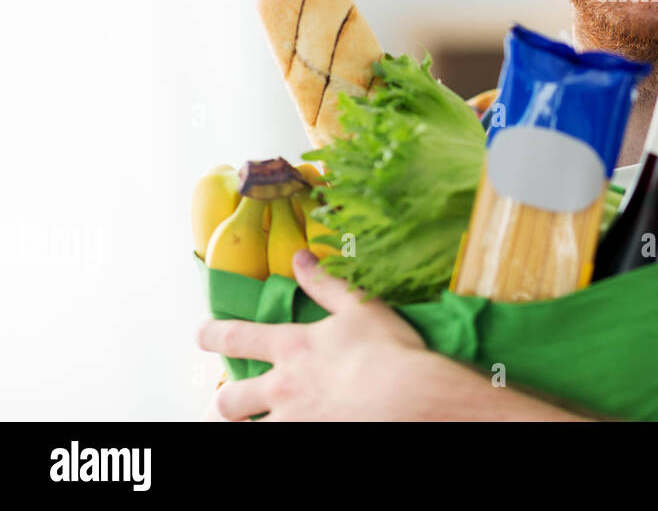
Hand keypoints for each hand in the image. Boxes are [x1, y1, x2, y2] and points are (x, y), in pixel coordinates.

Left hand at [196, 249, 431, 420]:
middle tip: (221, 404)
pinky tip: (282, 433)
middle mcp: (282, 388)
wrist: (411, 397)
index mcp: (292, 347)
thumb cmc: (389, 351)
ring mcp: (294, 421)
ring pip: (248, 431)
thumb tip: (301, 258)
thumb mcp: (361, 307)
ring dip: (242, 428)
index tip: (200, 334)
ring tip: (240, 427)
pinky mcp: (309, 440)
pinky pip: (277, 445)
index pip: (237, 337)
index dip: (212, 334)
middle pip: (229, 401)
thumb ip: (326, 283)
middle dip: (221, 403)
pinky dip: (274, 439)